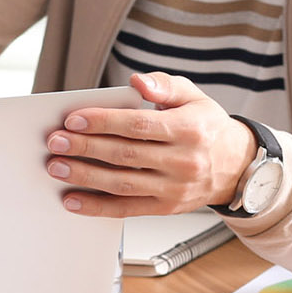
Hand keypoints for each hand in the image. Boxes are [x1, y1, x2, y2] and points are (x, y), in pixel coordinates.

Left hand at [42, 72, 257, 217]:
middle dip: (86, 148)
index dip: (103, 122)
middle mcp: (183, 161)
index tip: (73, 119)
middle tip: (55, 142)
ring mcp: (174, 188)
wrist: (236, 166)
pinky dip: (96, 207)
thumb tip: (137, 82)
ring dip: (85, 176)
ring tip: (56, 166)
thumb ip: (164, 85)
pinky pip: (126, 210)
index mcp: (189, 129)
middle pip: (125, 155)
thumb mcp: (193, 96)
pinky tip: (72, 199)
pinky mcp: (166, 208)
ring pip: (122, 184)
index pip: (138, 125)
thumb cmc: (206, 126)